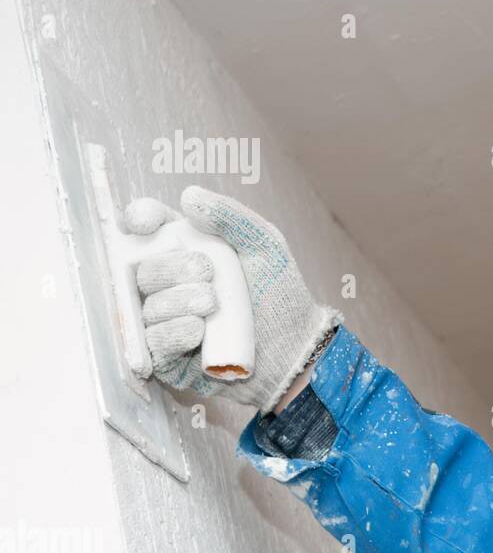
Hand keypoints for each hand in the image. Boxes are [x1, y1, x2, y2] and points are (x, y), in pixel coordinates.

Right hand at [124, 185, 341, 412]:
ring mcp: (167, 321)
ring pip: (147, 306)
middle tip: (207, 272)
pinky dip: (172, 332)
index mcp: (188, 250)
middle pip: (143, 268)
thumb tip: (188, 196)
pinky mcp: (168, 357)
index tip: (146, 222)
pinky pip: (152, 342)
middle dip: (171, 267)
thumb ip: (231, 217)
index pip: (147, 230)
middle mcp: (171, 284)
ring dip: (177, 301)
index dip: (139, 221)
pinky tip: (197, 329)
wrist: (294, 348)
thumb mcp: (265, 246)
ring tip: (212, 304)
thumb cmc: (279, 295)